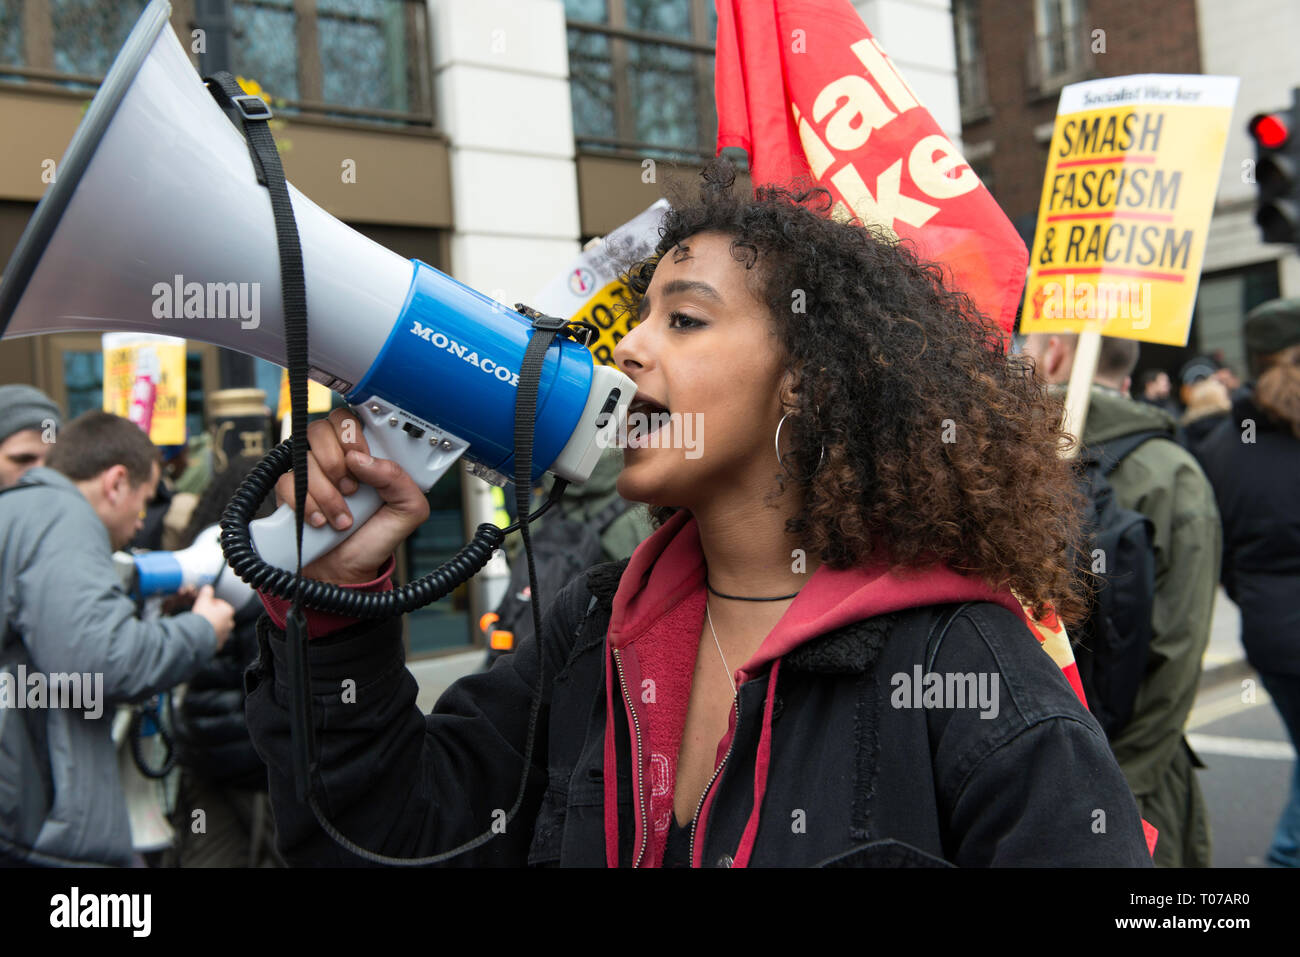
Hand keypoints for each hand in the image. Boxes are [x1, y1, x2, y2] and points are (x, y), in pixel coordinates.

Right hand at [192, 585, 234, 650]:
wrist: (198, 636)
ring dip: (212, 626)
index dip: (211, 604)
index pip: (221, 604)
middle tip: (202, 616)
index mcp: (228, 611)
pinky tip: (201, 635)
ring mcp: (225, 634)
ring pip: (219, 628)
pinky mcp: (219, 644)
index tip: (204, 606)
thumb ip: (206, 593)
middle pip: (221, 617)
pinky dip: (209, 636)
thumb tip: (208, 587)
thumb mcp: (203, 601)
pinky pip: (215, 638)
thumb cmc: (202, 617)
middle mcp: (230, 623)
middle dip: (213, 615)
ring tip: (201, 626)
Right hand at [273, 408, 429, 584]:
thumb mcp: (408, 511)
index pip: (348, 419)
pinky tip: (319, 522)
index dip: (351, 434)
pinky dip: (306, 505)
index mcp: (364, 455)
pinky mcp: (289, 494)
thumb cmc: (376, 539)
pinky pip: (287, 483)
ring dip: (326, 493)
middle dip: (336, 462)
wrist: (346, 573)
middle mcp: (335, 459)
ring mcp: (310, 475)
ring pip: (304, 458)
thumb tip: (362, 459)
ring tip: (342, 518)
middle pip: (320, 430)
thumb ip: (400, 480)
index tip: (361, 458)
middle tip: (351, 488)